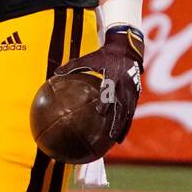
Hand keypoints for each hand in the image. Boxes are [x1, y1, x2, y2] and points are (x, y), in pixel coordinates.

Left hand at [54, 25, 143, 145]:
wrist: (126, 50)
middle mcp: (125, 85)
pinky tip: (119, 137)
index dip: (107, 99)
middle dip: (117, 121)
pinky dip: (126, 124)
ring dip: (123, 127)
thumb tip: (55, 73)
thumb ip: (73, 66)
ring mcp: (132, 91)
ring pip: (129, 113)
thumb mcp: (89, 58)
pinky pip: (131, 112)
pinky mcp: (136, 95)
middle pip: (122, 106)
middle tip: (109, 135)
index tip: (100, 110)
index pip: (110, 89)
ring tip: (116, 141)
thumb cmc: (104, 54)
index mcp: (113, 76)